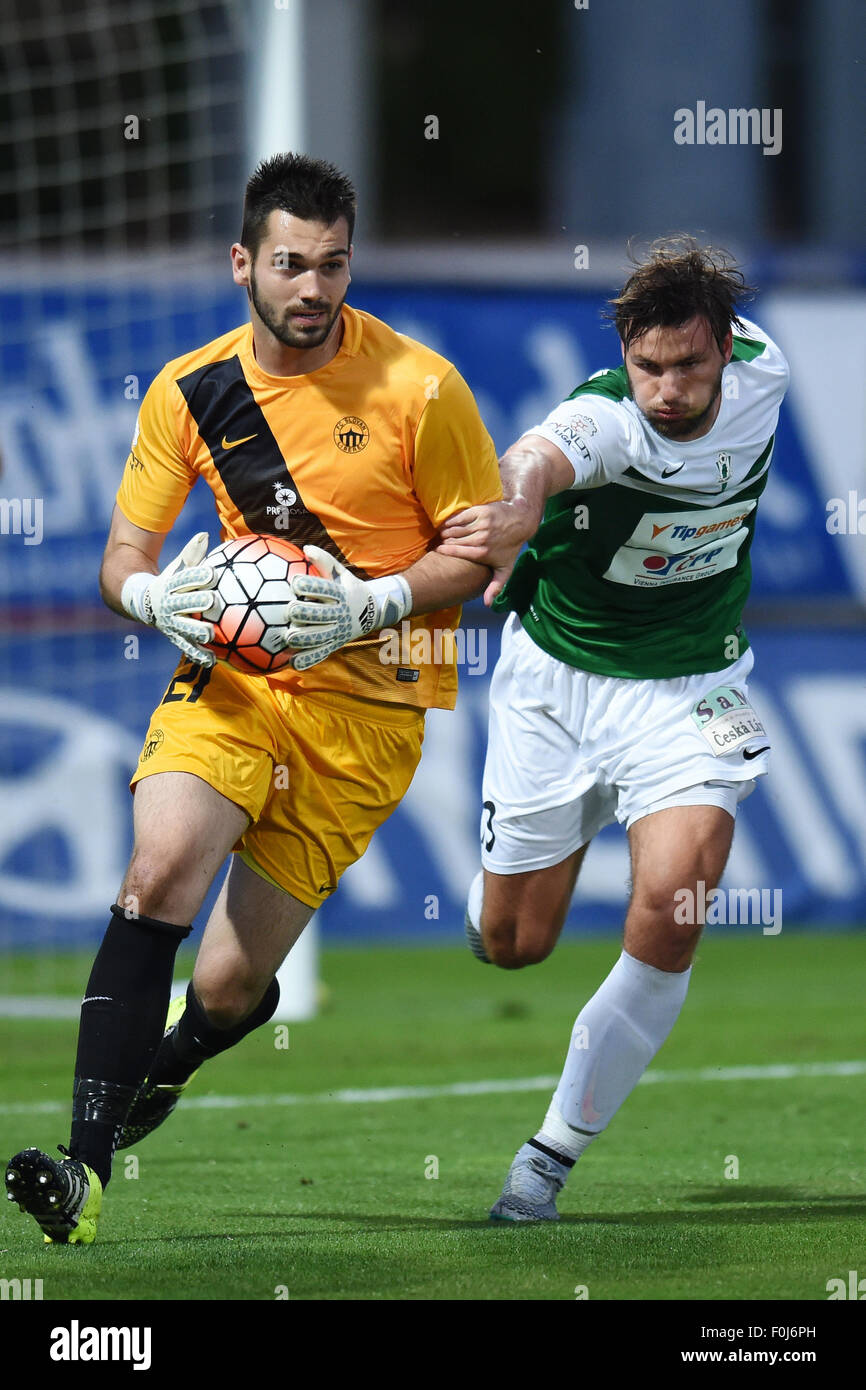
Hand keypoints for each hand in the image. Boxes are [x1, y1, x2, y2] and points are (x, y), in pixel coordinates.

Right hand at [121, 532, 217, 665]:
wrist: (142, 602)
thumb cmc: (169, 581)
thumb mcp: (177, 566)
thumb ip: (191, 553)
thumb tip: (205, 534)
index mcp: (169, 585)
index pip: (184, 579)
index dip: (197, 576)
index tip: (212, 573)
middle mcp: (169, 605)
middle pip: (183, 603)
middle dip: (197, 602)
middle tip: (212, 601)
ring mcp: (170, 623)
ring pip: (184, 627)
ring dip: (196, 631)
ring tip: (210, 634)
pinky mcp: (175, 637)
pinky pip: (186, 647)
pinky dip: (198, 654)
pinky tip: (213, 660)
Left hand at [283, 545, 412, 669]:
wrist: (371, 612)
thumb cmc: (348, 588)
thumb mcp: (341, 573)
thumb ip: (325, 561)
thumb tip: (305, 548)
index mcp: (341, 595)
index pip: (325, 590)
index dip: (310, 586)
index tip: (295, 582)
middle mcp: (340, 614)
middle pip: (320, 615)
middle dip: (303, 613)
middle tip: (289, 610)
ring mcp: (338, 632)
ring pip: (319, 637)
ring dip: (303, 638)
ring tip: (288, 636)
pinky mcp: (334, 645)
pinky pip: (320, 654)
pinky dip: (307, 659)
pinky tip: (292, 661)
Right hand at [437, 500, 536, 605]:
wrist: (520, 522)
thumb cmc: (510, 547)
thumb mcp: (505, 569)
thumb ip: (495, 587)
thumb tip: (487, 604)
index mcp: (483, 553)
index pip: (456, 551)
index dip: (444, 551)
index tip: (438, 550)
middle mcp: (481, 538)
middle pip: (453, 539)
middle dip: (444, 541)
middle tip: (440, 542)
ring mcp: (481, 524)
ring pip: (454, 528)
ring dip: (446, 531)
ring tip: (442, 534)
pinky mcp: (480, 512)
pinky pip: (459, 517)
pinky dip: (451, 520)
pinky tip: (447, 524)